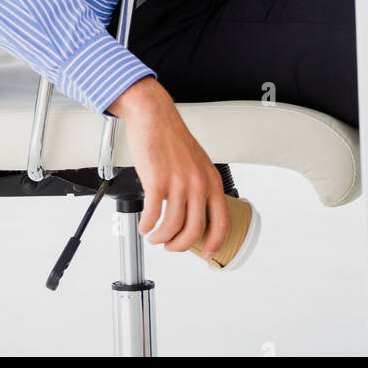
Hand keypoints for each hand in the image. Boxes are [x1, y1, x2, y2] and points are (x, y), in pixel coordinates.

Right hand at [107, 77, 229, 258]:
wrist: (153, 115)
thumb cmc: (172, 136)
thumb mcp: (197, 161)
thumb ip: (199, 186)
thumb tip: (195, 213)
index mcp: (211, 179)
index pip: (222, 221)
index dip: (216, 242)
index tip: (207, 253)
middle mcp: (197, 183)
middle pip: (194, 231)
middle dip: (180, 245)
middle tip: (171, 246)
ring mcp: (178, 182)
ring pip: (172, 227)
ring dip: (160, 238)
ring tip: (154, 236)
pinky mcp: (156, 181)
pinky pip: (152, 215)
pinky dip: (147, 225)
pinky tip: (145, 224)